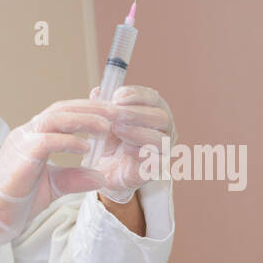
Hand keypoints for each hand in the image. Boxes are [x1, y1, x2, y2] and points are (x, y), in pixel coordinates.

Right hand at [0, 98, 114, 256]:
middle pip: (61, 109)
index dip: (87, 111)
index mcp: (32, 138)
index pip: (62, 114)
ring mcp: (21, 142)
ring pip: (55, 118)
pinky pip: (47, 140)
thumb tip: (101, 176)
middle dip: (91, 109)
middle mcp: (26, 134)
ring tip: (107, 126)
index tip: (111, 116)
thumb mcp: (52, 188)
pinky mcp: (20, 156)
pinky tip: (86, 147)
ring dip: (84, 119)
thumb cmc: (12, 204)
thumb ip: (73, 178)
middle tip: (117, 113)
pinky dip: (69, 141)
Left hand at [87, 85, 175, 202]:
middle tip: (114, 114)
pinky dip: (141, 153)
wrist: (108, 170)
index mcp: (154, 110)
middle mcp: (165, 128)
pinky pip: (157, 160)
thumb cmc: (111, 141)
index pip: (153, 97)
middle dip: (135, 113)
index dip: (136, 95)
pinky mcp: (158, 168)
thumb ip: (103, 106)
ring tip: (117, 129)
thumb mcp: (104, 121)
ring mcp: (164, 149)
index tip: (116, 96)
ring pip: (160, 138)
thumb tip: (97, 92)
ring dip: (137, 132)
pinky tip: (126, 149)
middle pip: (160, 116)